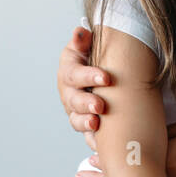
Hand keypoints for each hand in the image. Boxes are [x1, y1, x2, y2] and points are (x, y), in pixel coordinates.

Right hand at [58, 24, 108, 150]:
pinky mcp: (86, 125)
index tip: (106, 78)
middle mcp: (69, 93)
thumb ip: (84, 40)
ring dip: (85, 123)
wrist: (104, 77)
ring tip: (96, 124)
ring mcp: (76, 111)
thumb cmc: (97, 58)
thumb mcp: (89, 46)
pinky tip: (101, 144)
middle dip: (86, 103)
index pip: (74, 74)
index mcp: (69, 72)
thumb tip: (81, 32)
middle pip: (73, 100)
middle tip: (100, 105)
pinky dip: (93, 141)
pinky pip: (87, 136)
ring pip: (76, 120)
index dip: (88, 76)